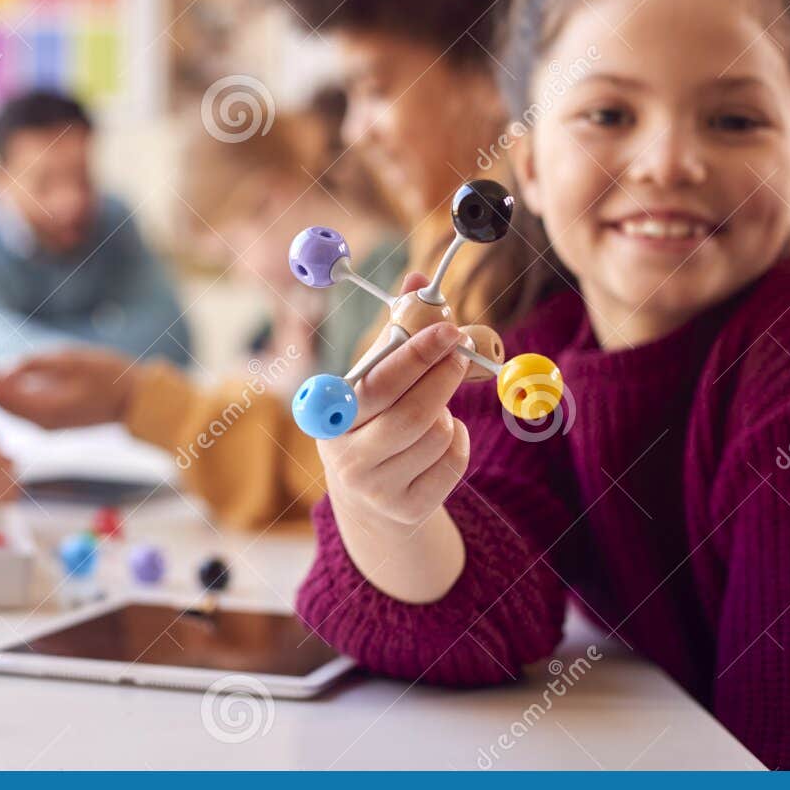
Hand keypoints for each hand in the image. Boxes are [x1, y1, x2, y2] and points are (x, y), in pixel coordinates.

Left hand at [0, 347, 136, 428]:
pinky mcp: (49, 416)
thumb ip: (38, 364)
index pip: (1, 395)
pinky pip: (18, 403)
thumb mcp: (73, 360)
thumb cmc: (110, 376)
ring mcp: (45, 422)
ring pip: (6, 403)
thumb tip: (7, 369)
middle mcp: (41, 422)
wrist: (136, 400)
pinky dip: (3, 387)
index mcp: (46, 412)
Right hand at [318, 276, 471, 532]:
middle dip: (444, 376)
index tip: (448, 328)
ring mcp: (375, 488)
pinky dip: (458, 439)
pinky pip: (452, 462)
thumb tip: (420, 280)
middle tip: (462, 351)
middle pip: (412, 413)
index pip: (378, 383)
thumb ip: (394, 333)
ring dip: (448, 413)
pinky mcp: (406, 509)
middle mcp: (344, 458)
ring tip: (435, 408)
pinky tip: (442, 436)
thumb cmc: (371, 421)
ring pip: (437, 436)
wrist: (367, 498)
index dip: (415, 354)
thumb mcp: (372, 380)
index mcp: (327, 416)